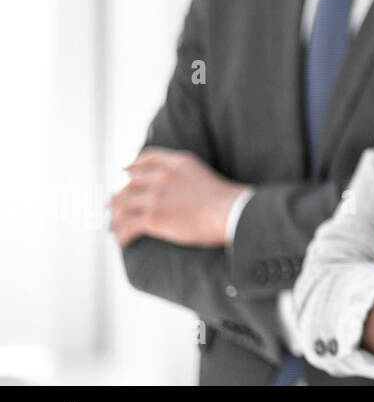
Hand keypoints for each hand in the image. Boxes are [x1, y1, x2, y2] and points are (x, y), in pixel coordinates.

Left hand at [108, 148, 248, 247]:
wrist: (231, 212)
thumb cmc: (224, 199)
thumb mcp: (202, 172)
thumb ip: (183, 171)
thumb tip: (172, 184)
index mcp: (177, 163)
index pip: (147, 158)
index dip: (132, 166)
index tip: (126, 173)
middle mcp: (163, 176)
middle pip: (130, 184)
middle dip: (119, 197)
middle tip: (114, 208)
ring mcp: (156, 197)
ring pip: (123, 205)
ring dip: (116, 218)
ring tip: (114, 228)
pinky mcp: (154, 218)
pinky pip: (128, 226)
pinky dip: (122, 235)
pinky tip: (122, 242)